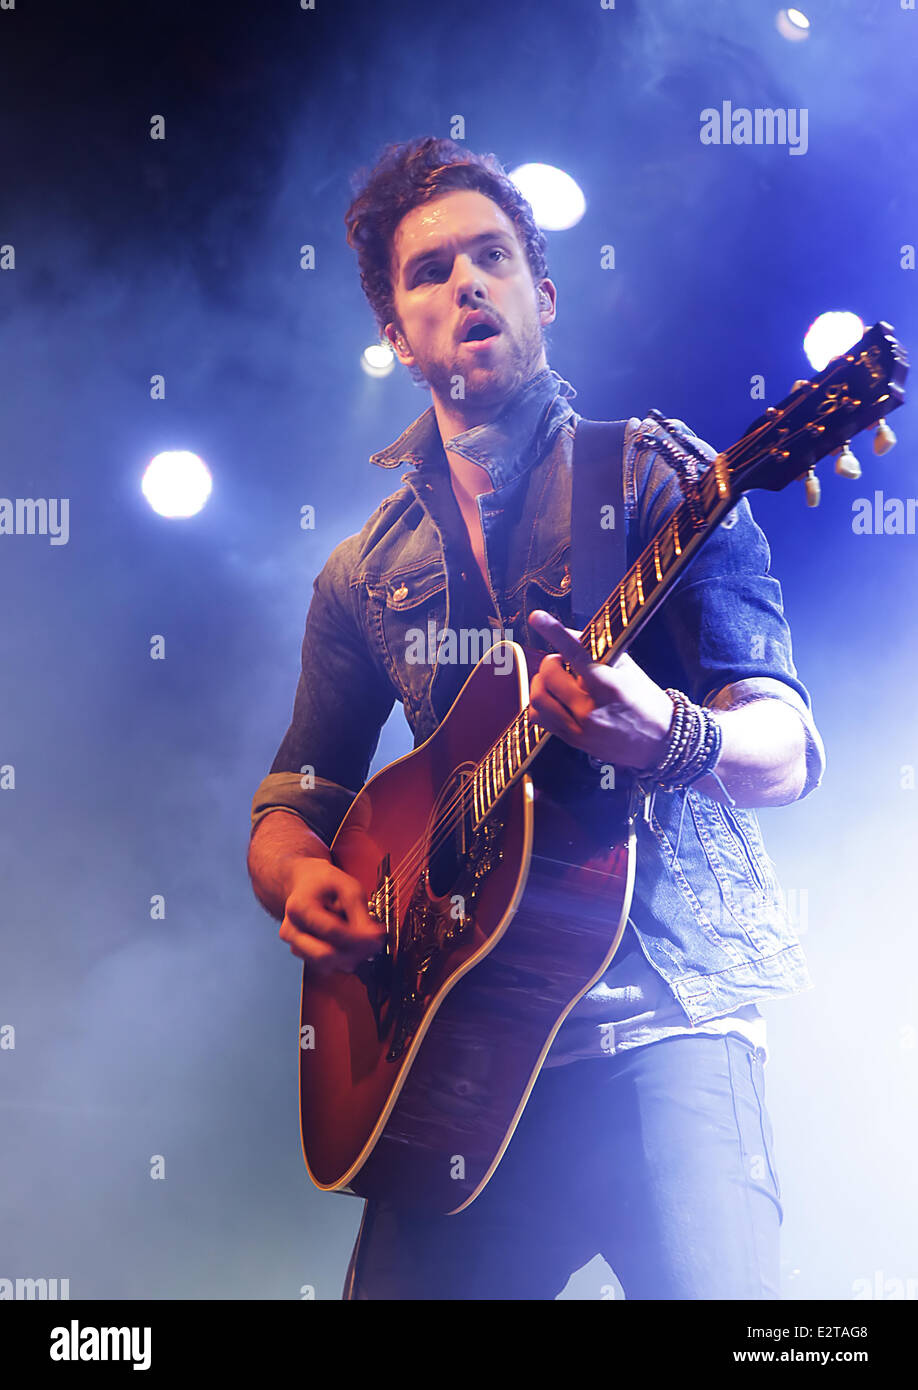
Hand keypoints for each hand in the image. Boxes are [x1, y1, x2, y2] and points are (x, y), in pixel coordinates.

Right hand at [278, 858, 385, 973]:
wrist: (305, 884)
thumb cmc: (325, 883)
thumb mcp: (347, 887)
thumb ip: (360, 913)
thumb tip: (375, 938)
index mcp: (299, 907)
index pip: (331, 931)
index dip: (358, 938)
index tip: (379, 938)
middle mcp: (290, 930)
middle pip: (324, 955)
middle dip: (354, 954)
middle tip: (375, 945)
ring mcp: (294, 945)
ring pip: (326, 965)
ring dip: (350, 957)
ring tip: (360, 938)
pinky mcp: (302, 955)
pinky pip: (326, 966)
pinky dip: (342, 958)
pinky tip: (348, 942)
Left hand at [526, 609, 673, 771]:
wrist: (662, 741)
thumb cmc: (646, 701)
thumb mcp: (628, 669)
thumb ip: (597, 651)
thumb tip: (568, 633)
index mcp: (610, 686)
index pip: (575, 654)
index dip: (554, 632)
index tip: (538, 618)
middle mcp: (592, 710)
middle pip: (548, 675)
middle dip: (551, 662)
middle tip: (561, 662)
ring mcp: (581, 729)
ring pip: (538, 698)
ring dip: (541, 683)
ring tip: (556, 681)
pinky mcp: (574, 741)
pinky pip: (539, 719)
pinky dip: (541, 704)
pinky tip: (555, 700)